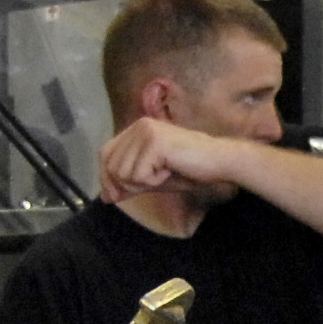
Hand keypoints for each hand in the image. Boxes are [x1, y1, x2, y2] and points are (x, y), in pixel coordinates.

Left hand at [99, 115, 249, 205]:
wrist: (218, 163)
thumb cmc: (188, 170)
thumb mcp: (151, 179)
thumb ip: (128, 184)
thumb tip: (105, 197)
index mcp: (136, 129)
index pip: (105, 153)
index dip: (105, 177)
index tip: (113, 197)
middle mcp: (138, 126)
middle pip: (111, 165)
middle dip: (128, 184)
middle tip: (153, 182)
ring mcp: (146, 132)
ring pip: (124, 172)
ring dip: (144, 182)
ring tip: (164, 173)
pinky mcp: (154, 143)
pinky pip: (139, 175)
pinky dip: (155, 181)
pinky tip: (170, 171)